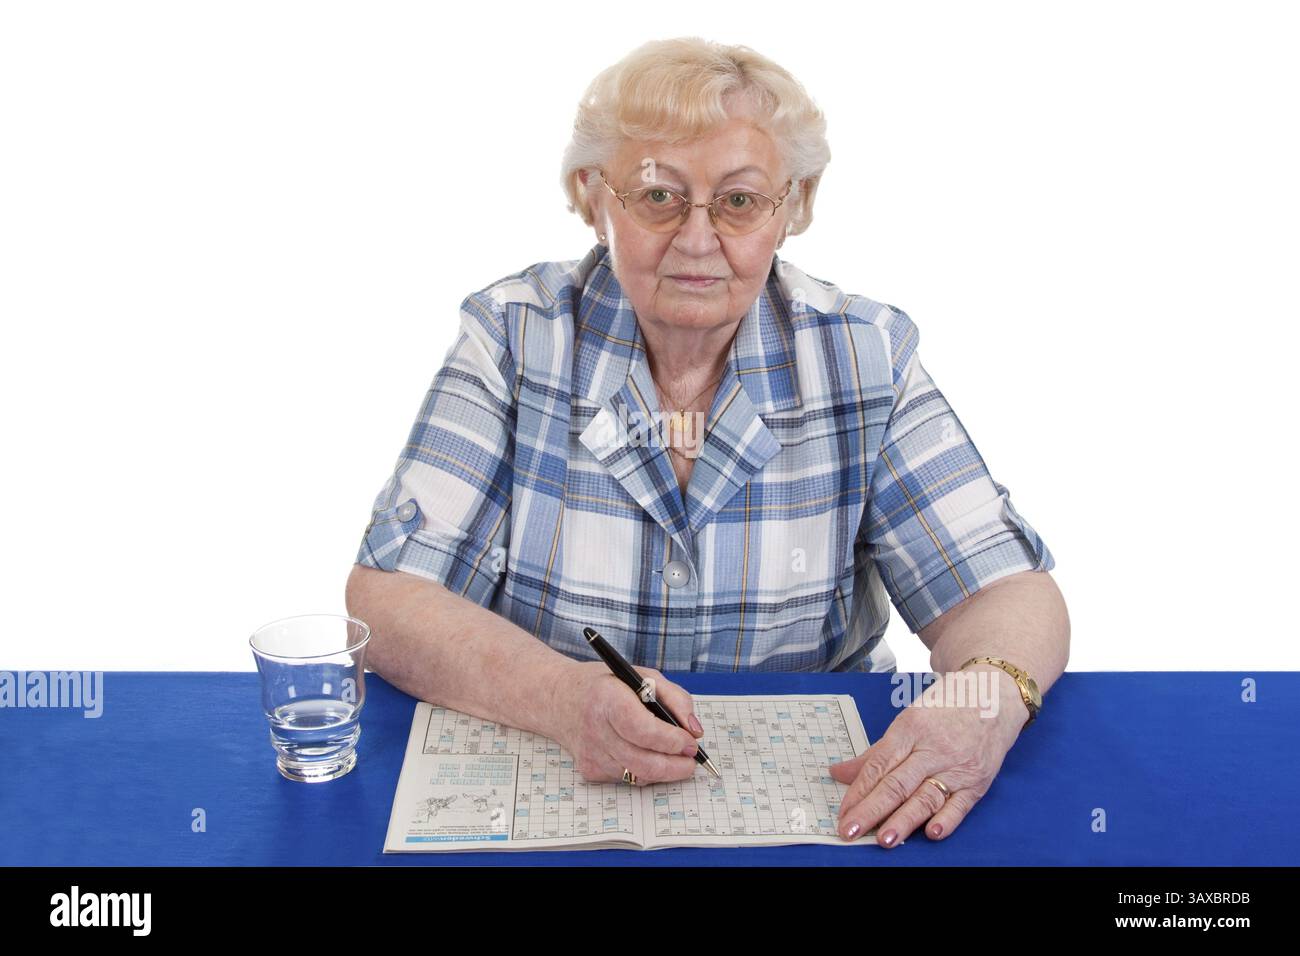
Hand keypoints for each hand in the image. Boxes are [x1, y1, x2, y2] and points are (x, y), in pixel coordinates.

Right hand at [551, 660, 704, 784]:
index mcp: (607, 698)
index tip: (690, 742)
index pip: (643, 730)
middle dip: (675, 765)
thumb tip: (694, 730)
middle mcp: (595, 729)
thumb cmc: (606, 685)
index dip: (671, 740)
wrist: (560, 698)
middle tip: (691, 759)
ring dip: (664, 770)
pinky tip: (646, 755)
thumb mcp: (644, 676)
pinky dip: (644, 771)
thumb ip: (676, 699)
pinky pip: (627, 778)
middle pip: (643, 761)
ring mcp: (591, 753)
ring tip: (675, 757)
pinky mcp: (590, 770)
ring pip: (638, 775)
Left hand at [829, 666, 1025, 846]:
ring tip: (885, 839)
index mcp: (910, 729)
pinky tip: (932, 833)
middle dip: (871, 811)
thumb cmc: (946, 707)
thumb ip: (876, 752)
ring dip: (904, 821)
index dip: (858, 792)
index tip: (843, 813)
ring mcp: (957, 767)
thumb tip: (839, 773)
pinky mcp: (977, 782)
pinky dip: (947, 820)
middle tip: (850, 831)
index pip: (879, 765)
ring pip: (926, 798)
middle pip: (897, 784)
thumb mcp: (909, 720)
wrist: (994, 696)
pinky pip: (960, 804)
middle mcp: (933, 749)